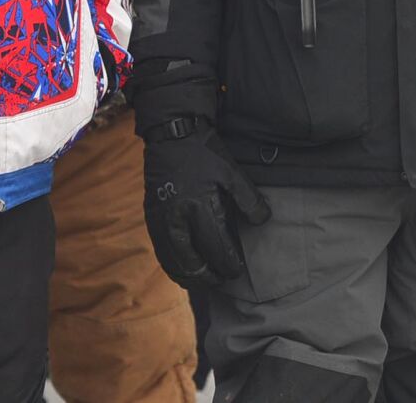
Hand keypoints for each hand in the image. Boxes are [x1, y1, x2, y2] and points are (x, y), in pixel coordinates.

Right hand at [141, 116, 270, 287]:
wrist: (171, 134)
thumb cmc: (205, 152)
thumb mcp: (232, 171)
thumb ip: (249, 199)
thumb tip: (263, 221)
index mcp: (200, 206)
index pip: (216, 248)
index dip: (228, 264)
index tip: (238, 271)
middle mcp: (178, 218)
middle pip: (193, 262)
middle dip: (210, 276)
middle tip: (224, 280)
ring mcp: (161, 220)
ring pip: (174, 262)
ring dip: (190, 276)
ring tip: (205, 280)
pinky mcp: (152, 218)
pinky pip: (161, 252)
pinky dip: (173, 266)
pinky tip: (183, 270)